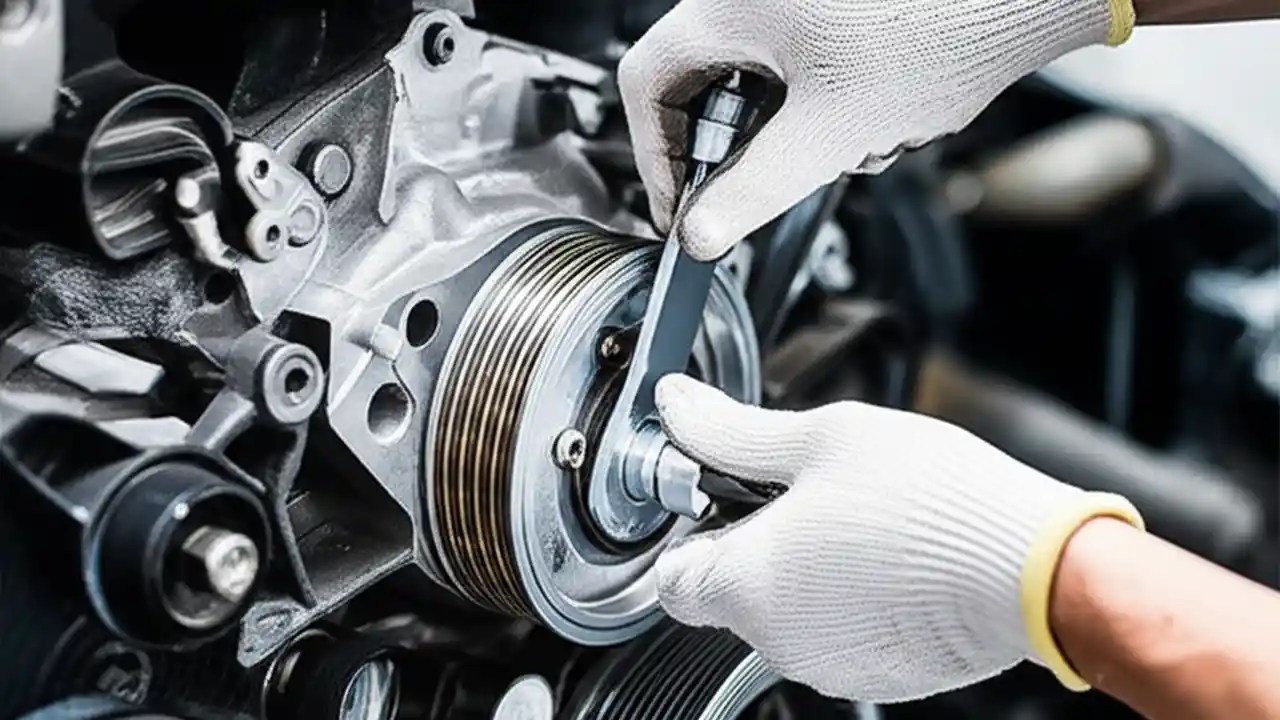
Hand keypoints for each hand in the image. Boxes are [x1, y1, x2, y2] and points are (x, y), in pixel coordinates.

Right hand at [619, 0, 1131, 260]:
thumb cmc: (940, 35)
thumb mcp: (828, 135)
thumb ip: (752, 191)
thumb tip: (700, 232)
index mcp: (729, 7)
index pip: (646, 84)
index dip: (654, 156)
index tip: (680, 205)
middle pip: (693, 83)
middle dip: (728, 147)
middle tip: (748, 190)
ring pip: (747, 81)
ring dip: (780, 130)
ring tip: (840, 144)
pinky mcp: (823, 9)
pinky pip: (788, 66)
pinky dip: (813, 106)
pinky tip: (865, 120)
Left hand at [653, 374, 1140, 701]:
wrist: (1033, 568)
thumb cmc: (932, 504)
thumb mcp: (821, 437)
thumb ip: (733, 430)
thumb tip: (678, 405)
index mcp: (746, 584)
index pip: (671, 580)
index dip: (688, 533)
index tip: (718, 499)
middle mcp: (777, 640)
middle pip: (732, 592)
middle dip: (758, 542)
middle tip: (805, 495)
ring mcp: (829, 665)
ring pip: (789, 612)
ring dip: (807, 569)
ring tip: (858, 521)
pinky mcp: (880, 676)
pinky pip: (839, 632)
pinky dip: (850, 599)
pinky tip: (889, 557)